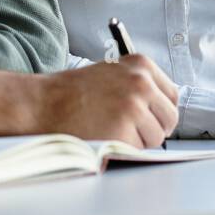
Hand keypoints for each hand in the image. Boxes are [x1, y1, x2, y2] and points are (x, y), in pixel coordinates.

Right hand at [37, 53, 178, 147]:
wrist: (43, 103)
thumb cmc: (72, 92)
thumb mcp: (112, 73)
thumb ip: (138, 85)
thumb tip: (161, 107)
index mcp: (141, 65)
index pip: (172, 95)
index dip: (160, 110)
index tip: (150, 117)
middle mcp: (141, 83)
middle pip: (169, 118)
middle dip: (153, 128)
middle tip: (130, 129)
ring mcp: (134, 107)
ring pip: (155, 138)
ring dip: (137, 140)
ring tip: (111, 129)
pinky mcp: (124, 131)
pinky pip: (137, 150)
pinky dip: (123, 149)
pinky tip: (104, 136)